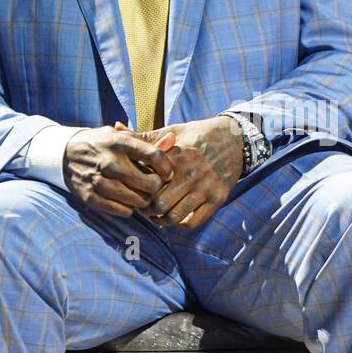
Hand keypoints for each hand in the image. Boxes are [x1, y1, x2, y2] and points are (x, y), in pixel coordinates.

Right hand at [63, 125, 176, 218]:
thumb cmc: (101, 144)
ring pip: (138, 200)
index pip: (154, 156)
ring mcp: (99, 181)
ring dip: (144, 200)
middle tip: (154, 185)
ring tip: (141, 193)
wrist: (64, 153)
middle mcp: (109, 161)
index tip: (167, 173)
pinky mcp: (90, 196)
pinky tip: (127, 201)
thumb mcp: (121, 136)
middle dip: (156, 187)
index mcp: (119, 142)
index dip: (166, 167)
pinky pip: (122, 211)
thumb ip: (148, 141)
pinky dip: (129, 208)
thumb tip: (173, 140)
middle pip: (150, 183)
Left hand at [113, 115, 242, 228]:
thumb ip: (144, 136)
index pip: (148, 182)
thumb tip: (117, 128)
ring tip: (158, 214)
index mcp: (176, 157)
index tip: (134, 190)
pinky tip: (176, 216)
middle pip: (159, 204)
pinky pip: (194, 222)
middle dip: (148, 208)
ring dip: (162, 219)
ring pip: (175, 217)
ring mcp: (205, 189)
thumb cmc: (197, 135)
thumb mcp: (172, 131)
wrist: (234, 138)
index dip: (137, 190)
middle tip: (144, 206)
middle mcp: (191, 174)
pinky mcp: (218, 199)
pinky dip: (181, 224)